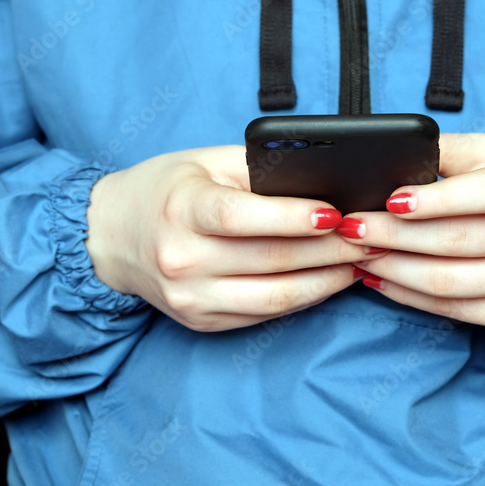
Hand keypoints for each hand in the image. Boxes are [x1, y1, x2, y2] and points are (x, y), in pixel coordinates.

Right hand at [84, 146, 383, 330]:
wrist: (113, 236)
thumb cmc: (168, 190)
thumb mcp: (205, 163)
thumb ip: (259, 171)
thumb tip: (324, 181)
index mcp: (182, 210)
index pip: (241, 217)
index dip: (292, 218)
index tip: (335, 214)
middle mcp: (183, 260)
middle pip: (271, 260)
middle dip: (331, 249)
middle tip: (371, 236)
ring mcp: (192, 298)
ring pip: (276, 297)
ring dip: (328, 280)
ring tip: (362, 261)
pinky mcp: (203, 322)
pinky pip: (265, 314)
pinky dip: (305, 298)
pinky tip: (330, 280)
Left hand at [336, 133, 484, 328]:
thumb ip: (451, 152)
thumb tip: (393, 157)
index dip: (436, 200)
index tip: (391, 200)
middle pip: (454, 241)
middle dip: (391, 236)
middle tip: (349, 227)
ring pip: (446, 280)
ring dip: (392, 268)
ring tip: (357, 254)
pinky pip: (452, 308)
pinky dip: (409, 296)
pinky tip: (380, 280)